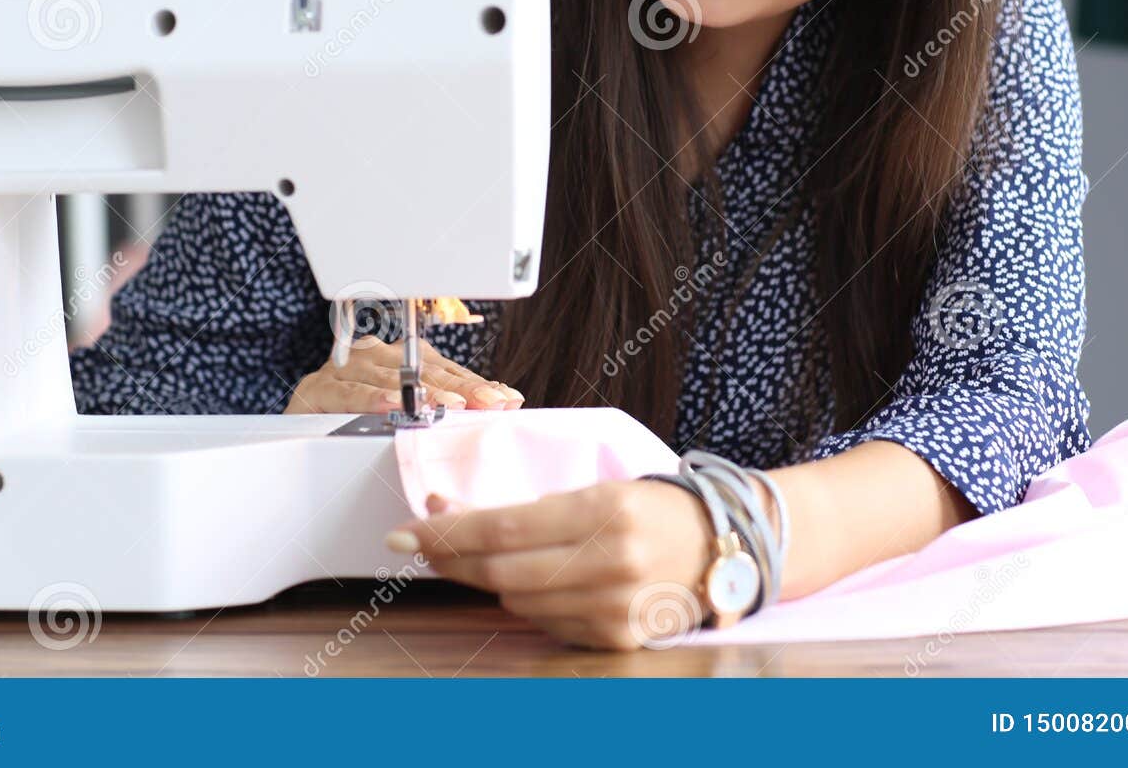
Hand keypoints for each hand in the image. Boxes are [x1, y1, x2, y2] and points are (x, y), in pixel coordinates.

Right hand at [282, 335, 522, 413]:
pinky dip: (372, 397)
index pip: (444, 369)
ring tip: (447, 405)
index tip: (506, 398)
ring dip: (420, 392)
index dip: (475, 384)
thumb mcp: (408, 411)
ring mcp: (345, 369)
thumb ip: (448, 405)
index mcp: (397, 357)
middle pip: (423, 369)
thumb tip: (503, 402)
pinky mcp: (318, 389)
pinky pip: (349, 391)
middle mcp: (373, 356)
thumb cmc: (355, 418)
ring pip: (388, 377)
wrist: (296, 427)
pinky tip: (392, 404)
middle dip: (460, 388)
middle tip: (488, 403)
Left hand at [387, 480, 714, 650]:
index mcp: (605, 510)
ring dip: (488, 580)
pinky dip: (527, 603)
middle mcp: (611, 562)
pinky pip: (545, 624)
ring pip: (517, 601)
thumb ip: (523, 506)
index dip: (446, 532)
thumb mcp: (594, 490)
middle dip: (450, 558)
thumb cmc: (653, 511)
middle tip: (420, 545)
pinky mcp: (615, 638)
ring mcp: (613, 607)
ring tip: (483, 557)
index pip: (503, 526)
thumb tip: (447, 509)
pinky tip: (530, 582)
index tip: (406, 532)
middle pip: (501, 570)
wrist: (722, 549)